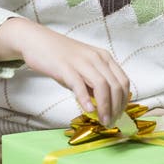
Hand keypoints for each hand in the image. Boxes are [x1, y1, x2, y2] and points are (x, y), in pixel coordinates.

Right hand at [0, 18, 129, 124]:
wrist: (38, 41)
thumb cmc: (62, 57)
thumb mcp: (84, 67)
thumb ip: (94, 84)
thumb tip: (104, 105)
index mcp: (104, 58)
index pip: (123, 81)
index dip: (124, 101)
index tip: (119, 114)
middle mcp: (96, 58)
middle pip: (115, 86)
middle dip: (116, 107)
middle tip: (111, 122)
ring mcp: (81, 62)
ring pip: (102, 86)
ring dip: (105, 107)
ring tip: (103, 120)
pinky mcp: (65, 67)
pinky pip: (79, 84)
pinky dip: (85, 98)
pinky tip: (88, 110)